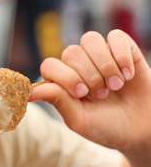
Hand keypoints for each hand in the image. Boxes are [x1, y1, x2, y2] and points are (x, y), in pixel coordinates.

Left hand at [30, 30, 150, 156]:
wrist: (143, 130)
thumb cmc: (107, 127)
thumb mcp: (79, 119)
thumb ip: (57, 101)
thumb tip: (28, 92)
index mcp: (63, 80)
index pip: (50, 65)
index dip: (65, 77)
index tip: (82, 94)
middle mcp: (79, 64)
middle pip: (70, 52)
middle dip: (88, 76)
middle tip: (102, 94)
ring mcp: (100, 55)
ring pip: (90, 39)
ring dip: (103, 64)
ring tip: (116, 85)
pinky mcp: (123, 49)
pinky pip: (116, 36)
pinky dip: (121, 55)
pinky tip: (128, 74)